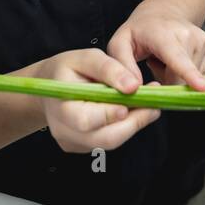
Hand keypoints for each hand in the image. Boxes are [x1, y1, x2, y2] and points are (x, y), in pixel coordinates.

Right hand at [30, 49, 159, 152]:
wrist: (50, 85)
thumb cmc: (67, 69)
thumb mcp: (85, 58)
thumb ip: (108, 68)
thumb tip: (133, 85)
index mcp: (60, 106)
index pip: (86, 120)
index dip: (112, 114)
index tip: (136, 98)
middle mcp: (63, 130)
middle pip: (104, 138)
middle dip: (134, 122)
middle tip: (155, 104)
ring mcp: (72, 142)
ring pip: (110, 142)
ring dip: (132, 124)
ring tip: (147, 104)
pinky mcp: (82, 147)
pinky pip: (107, 141)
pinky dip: (122, 127)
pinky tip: (128, 111)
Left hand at [107, 5, 204, 89]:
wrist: (163, 11)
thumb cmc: (139, 30)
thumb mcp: (119, 43)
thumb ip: (122, 66)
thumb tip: (134, 88)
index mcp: (163, 35)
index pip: (177, 58)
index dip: (189, 74)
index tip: (202, 88)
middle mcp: (187, 35)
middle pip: (181, 78)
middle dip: (166, 82)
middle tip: (154, 62)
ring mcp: (202, 40)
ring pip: (189, 79)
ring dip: (175, 77)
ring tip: (165, 58)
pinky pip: (198, 74)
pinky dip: (185, 73)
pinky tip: (175, 59)